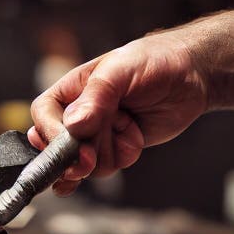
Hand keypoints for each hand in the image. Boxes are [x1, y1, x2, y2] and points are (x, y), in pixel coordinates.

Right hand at [28, 31, 208, 194]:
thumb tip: (72, 124)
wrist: (190, 78)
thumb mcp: (122, 70)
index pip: (43, 116)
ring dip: (108, 154)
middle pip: (59, 148)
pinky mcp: (111, 150)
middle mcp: (76, 115)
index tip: (72, 144)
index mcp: (69, 91)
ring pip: (82, 164)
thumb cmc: (154, 63)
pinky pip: (102, 171)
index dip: (52, 134)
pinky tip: (131, 145)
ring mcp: (94, 136)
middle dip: (80, 155)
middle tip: (94, 154)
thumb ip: (96, 96)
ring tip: (130, 128)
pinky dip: (118, 162)